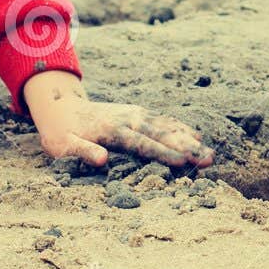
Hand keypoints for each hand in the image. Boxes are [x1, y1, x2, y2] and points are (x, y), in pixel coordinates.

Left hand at [24, 70, 214, 168]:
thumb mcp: (63, 146)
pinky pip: (162, 119)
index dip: (163, 153)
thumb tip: (102, 160)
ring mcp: (134, 114)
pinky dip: (179, 127)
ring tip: (209, 151)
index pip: (142, 144)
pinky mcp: (136, 113)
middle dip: (186, 147)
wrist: (59, 106)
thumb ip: (83, 152)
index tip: (184, 162)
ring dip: (189, 139)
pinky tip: (195, 135)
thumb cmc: (60, 133)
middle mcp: (128, 119)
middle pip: (162, 134)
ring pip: (166, 126)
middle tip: (209, 159)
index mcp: (111, 130)